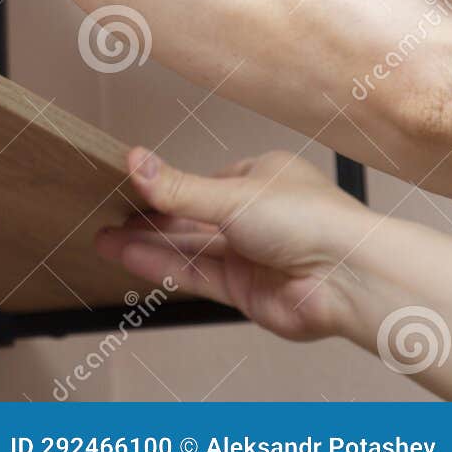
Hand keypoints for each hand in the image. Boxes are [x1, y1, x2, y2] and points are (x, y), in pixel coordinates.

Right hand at [95, 148, 372, 342]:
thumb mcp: (232, 194)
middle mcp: (257, 217)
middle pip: (191, 217)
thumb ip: (176, 187)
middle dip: (148, 218)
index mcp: (263, 179)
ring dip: (146, 243)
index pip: (202, 182)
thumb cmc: (313, 223)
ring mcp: (251, 256)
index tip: (125, 184)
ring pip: (189, 247)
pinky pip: (195, 274)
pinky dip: (161, 265)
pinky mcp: (245, 291)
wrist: (349, 281)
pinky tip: (128, 256)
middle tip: (104, 214)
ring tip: (102, 237)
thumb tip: (134, 160)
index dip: (164, 185)